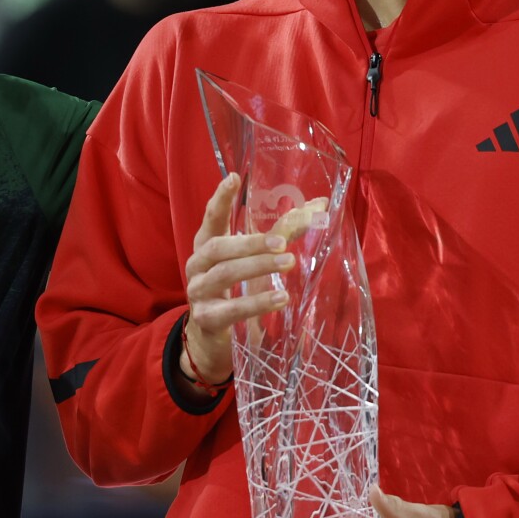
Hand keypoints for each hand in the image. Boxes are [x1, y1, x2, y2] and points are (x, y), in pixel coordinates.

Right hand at [179, 173, 296, 386]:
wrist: (214, 339)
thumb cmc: (236, 290)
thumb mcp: (254, 260)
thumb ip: (283, 232)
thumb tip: (321, 205)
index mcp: (207, 245)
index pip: (211, 217)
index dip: (220, 199)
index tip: (233, 178)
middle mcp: (197, 265)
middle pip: (218, 247)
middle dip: (250, 243)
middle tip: (282, 242)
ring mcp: (199, 292)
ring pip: (224, 274)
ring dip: (257, 267)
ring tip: (289, 264)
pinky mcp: (207, 319)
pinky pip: (231, 309)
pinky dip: (257, 303)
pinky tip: (280, 298)